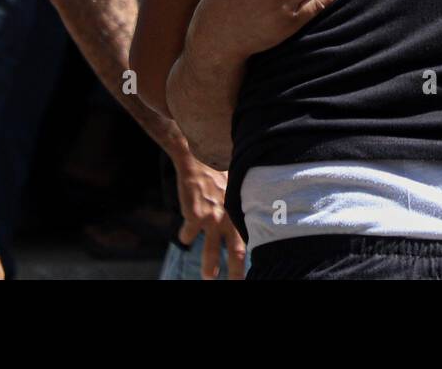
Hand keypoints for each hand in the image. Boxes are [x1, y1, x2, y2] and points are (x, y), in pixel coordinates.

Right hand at [172, 154, 246, 279]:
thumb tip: (254, 208)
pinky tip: (186, 233)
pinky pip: (187, 235)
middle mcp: (230, 217)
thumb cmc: (221, 167)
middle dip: (237, 271)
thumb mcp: (239, 183)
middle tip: (237, 283)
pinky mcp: (194, 217)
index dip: (255, 253)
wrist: (200, 158)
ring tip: (209, 277)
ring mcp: (212, 219)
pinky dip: (186, 236)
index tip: (255, 268)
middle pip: (237, 252)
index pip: (252, 237)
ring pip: (211, 252)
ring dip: (210, 267)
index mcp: (242, 210)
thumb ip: (243, 200)